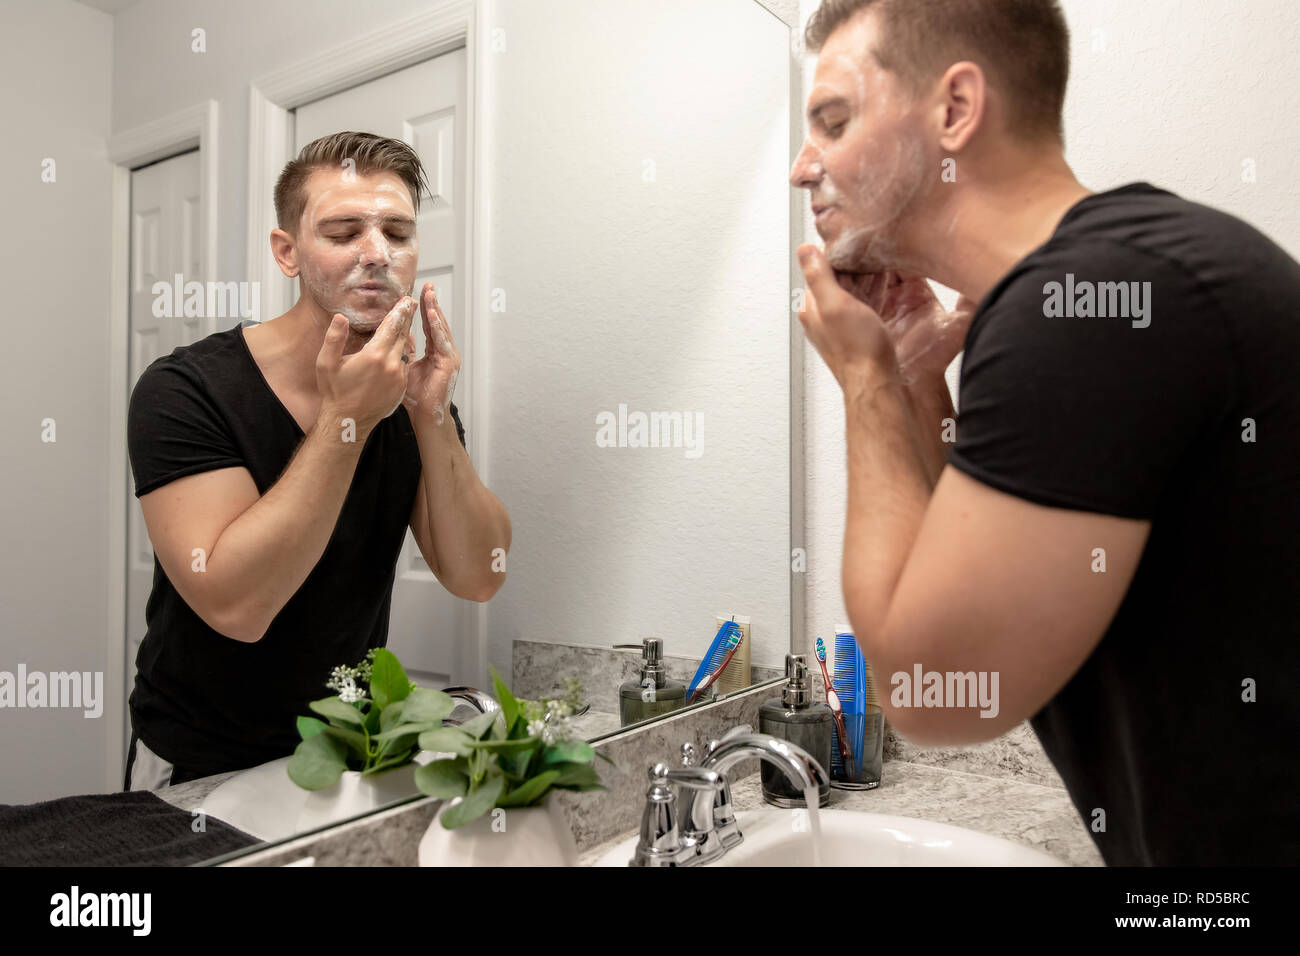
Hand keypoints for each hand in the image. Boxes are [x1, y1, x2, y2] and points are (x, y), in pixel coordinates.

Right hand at [315, 295, 415, 435]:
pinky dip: (402, 353)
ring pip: (404, 350)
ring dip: (405, 336)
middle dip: (406, 318)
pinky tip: (399, 347)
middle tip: (411, 303)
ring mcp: (399, 377)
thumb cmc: (334, 392)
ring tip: (405, 323)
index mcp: (374, 355)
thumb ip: (334, 338)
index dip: (399, 311)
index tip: (406, 299)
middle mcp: (391, 364)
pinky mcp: (401, 387)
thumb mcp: (326, 363)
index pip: (391, 326)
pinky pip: (404, 364)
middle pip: (402, 335)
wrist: (348, 422)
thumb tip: (340, 317)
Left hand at [402, 281, 461, 425]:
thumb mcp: (407, 367)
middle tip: (428, 285)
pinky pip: (442, 341)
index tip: (421, 292)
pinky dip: (437, 327)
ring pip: (441, 329)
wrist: (426, 416)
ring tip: (429, 294)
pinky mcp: (450, 363)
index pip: (430, 326)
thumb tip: (403, 336)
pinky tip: (431, 315)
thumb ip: (408, 351)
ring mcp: (450, 357)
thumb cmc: (416, 397)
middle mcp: (446, 352)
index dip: (426, 309)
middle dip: (433, 304)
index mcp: (437, 353)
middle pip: (438, 323)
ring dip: (435, 310)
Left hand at [796, 244, 974, 392]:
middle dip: (854, 261)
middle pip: (838, 277)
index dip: (839, 251)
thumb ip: (818, 276)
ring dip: (867, 274)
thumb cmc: (857, 351)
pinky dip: (875, 290)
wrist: (876, 383)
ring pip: (853, 289)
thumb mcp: (834, 305)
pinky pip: (866, 301)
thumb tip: (804, 249)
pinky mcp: (860, 330)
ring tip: (882, 258)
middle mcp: (824, 315)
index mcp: (813, 307)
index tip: (854, 237)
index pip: (821, 268)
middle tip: (872, 243)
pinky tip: (886, 284)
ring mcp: (842, 323)